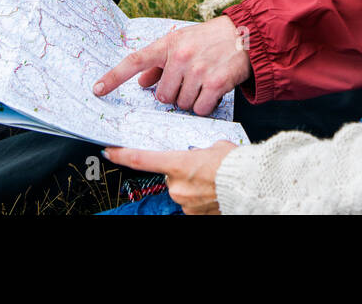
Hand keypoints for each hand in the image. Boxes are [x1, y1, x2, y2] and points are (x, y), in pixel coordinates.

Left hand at [93, 15, 250, 116]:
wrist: (244, 35)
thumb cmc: (209, 40)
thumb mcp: (181, 42)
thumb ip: (159, 63)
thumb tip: (140, 82)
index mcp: (168, 44)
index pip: (135, 61)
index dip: (113, 77)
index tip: (97, 90)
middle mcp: (181, 56)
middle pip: (162, 96)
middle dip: (173, 94)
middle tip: (187, 82)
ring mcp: (198, 70)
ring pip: (181, 104)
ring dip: (190, 100)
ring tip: (202, 83)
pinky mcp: (216, 83)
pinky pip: (199, 109)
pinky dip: (205, 105)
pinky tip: (212, 91)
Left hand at [104, 140, 237, 214]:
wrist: (253, 186)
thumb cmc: (236, 164)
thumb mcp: (215, 146)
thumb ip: (198, 150)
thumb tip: (197, 153)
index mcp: (178, 164)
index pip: (141, 159)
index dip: (122, 155)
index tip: (109, 151)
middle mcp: (177, 186)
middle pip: (169, 175)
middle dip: (181, 170)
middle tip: (202, 166)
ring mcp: (185, 203)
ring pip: (181, 190)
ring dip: (192, 184)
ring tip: (213, 179)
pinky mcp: (195, 216)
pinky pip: (192, 203)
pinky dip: (200, 197)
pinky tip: (215, 191)